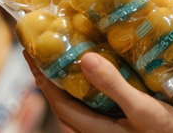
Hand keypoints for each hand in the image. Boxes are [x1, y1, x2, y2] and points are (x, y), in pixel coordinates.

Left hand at [24, 50, 172, 132]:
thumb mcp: (143, 110)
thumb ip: (113, 85)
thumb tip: (84, 57)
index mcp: (94, 129)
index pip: (57, 100)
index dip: (41, 76)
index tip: (29, 50)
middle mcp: (97, 132)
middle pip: (65, 104)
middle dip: (52, 77)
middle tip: (48, 48)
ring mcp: (110, 132)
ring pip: (81, 107)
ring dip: (72, 83)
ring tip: (73, 57)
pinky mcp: (124, 129)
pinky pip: (98, 108)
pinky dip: (94, 90)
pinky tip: (107, 75)